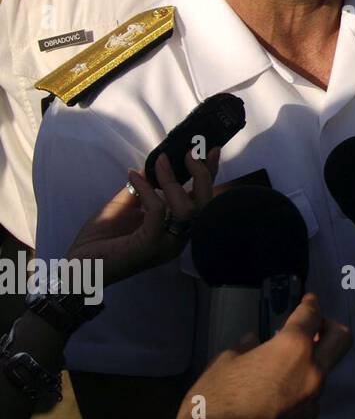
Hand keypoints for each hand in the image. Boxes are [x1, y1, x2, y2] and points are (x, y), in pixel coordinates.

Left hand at [67, 148, 219, 287]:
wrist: (79, 268)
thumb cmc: (101, 241)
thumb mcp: (124, 207)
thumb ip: (141, 189)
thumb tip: (152, 166)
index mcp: (176, 229)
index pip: (201, 201)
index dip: (209, 175)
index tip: (211, 150)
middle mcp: (178, 238)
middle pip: (205, 205)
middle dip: (203, 175)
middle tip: (192, 153)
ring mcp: (166, 244)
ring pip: (187, 209)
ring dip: (174, 181)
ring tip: (161, 161)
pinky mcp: (150, 246)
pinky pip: (157, 211)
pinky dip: (148, 190)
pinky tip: (135, 177)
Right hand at [149, 294, 350, 418]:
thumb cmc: (212, 404)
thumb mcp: (221, 365)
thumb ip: (245, 349)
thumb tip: (255, 341)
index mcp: (291, 350)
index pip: (311, 317)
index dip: (310, 304)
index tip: (309, 299)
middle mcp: (312, 373)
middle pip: (341, 339)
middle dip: (330, 326)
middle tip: (314, 325)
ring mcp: (313, 401)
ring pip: (325, 369)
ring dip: (314, 360)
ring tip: (287, 361)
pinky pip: (312, 395)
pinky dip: (302, 385)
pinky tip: (280, 390)